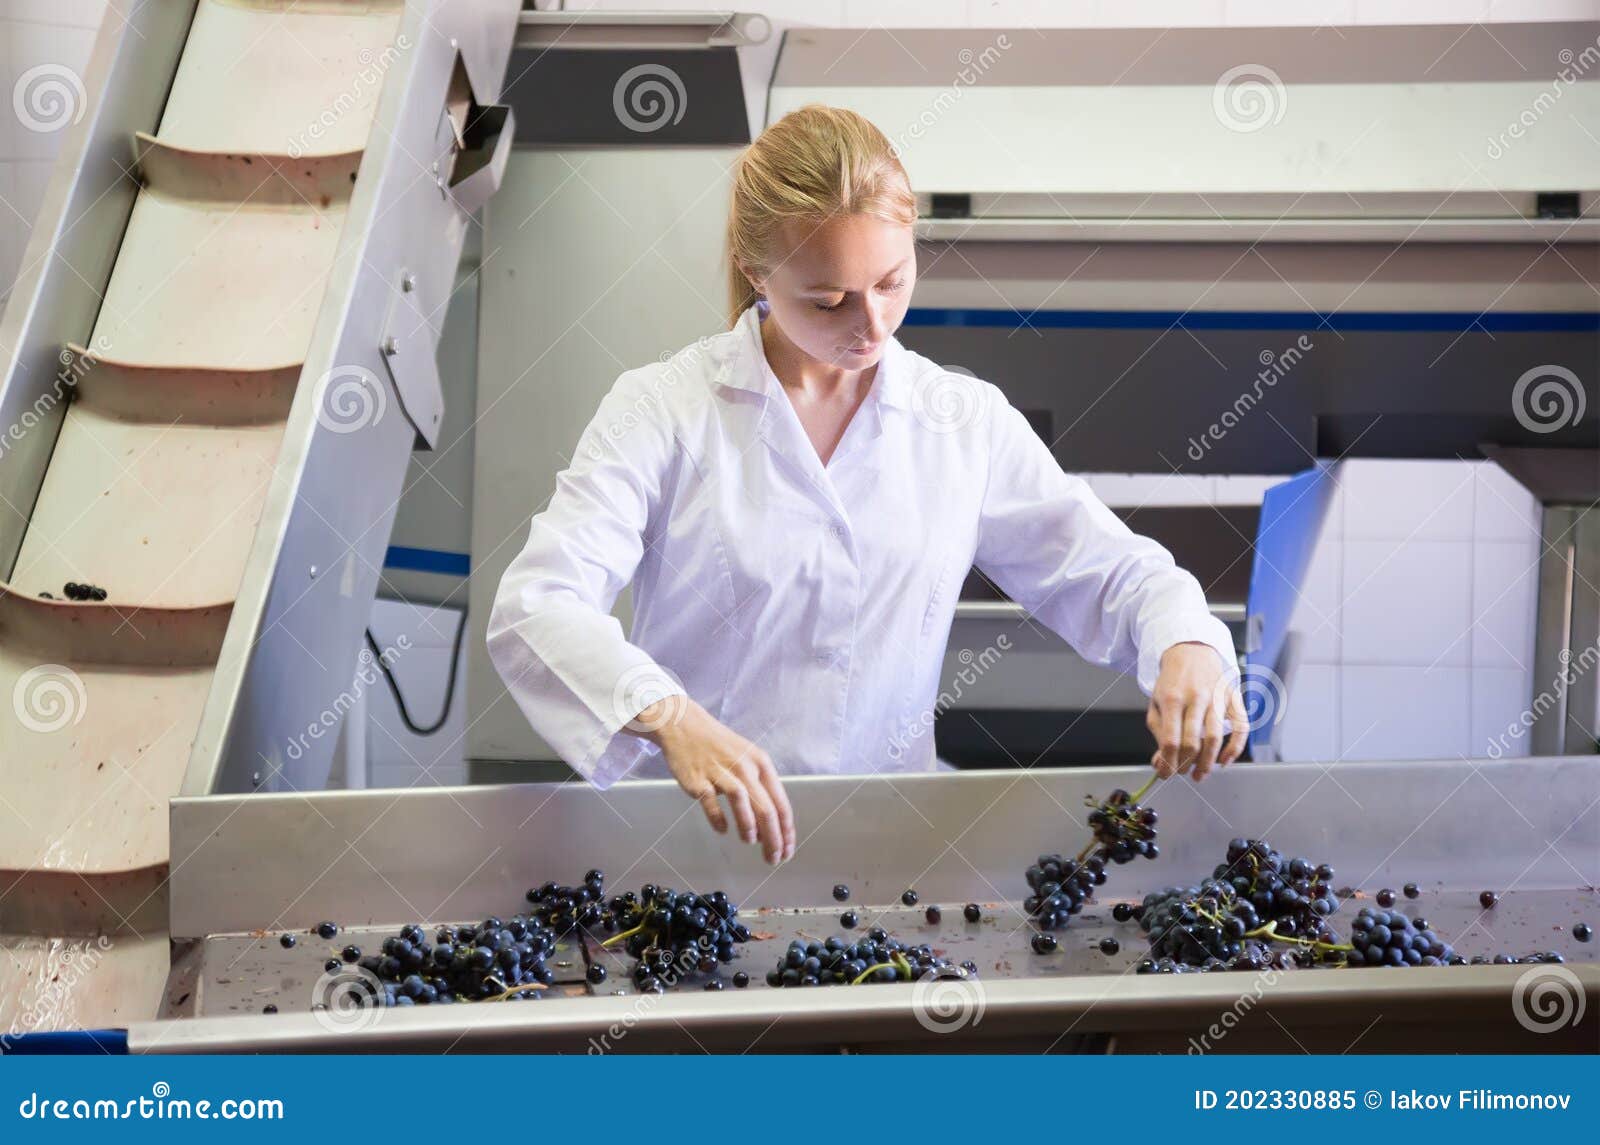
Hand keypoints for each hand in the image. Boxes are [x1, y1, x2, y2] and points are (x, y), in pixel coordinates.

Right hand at [635, 697, 795, 863]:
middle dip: (773, 838)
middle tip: (774, 858)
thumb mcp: (747, 759)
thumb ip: (760, 788)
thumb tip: (769, 826)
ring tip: (750, 841)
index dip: (786, 831)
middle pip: (766, 808)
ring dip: (749, 827)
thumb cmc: (719, 747)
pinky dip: (718, 819)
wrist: (685, 726)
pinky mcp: (698, 779)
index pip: (781, 803)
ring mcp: (720, 772)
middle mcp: (744, 766)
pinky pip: (711, 803)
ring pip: (742, 802)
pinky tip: (722, 829)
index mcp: (761, 763)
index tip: (787, 850)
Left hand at [1146, 642, 1246, 780]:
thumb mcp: (1157, 703)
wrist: (1192, 652)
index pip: (1170, 740)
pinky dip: (1234, 748)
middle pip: (1192, 742)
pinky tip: (1225, 762)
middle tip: (1182, 774)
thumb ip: (1158, 733)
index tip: (1165, 775)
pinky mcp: (1233, 698)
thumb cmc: (1172, 683)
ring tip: (1200, 775)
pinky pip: (1240, 727)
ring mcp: (1217, 697)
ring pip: (1215, 737)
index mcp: (1172, 699)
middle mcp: (1196, 698)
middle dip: (1186, 765)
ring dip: (1207, 763)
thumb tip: (1160, 763)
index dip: (1167, 763)